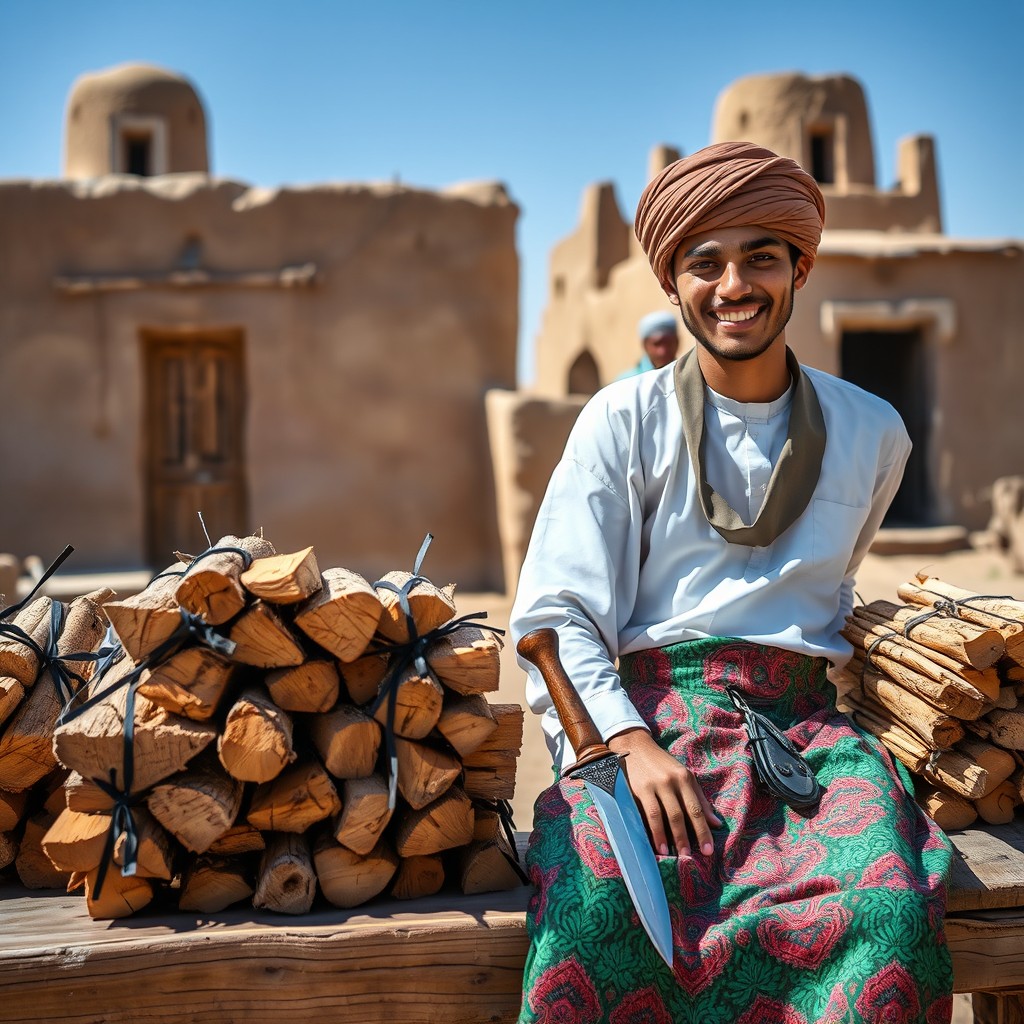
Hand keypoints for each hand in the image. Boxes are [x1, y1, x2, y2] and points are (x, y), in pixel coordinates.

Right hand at [607, 727, 721, 857]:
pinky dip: (652, 830)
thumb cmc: (662, 764)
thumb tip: (716, 823)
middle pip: (680, 814)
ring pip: (663, 815)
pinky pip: (646, 812)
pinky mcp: (638, 788)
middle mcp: (671, 781)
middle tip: (689, 857)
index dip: (702, 831)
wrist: (635, 746)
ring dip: (667, 837)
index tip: (708, 850)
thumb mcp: (683, 776)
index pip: (696, 808)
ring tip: (671, 854)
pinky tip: (654, 842)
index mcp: (685, 777)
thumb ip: (699, 799)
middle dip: (686, 837)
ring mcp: (654, 784)